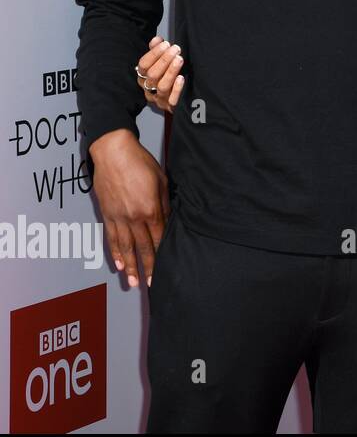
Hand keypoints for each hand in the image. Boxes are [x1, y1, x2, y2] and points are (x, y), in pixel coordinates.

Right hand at [87, 128, 169, 288]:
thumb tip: (168, 221)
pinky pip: (111, 237)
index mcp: (150, 210)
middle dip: (147, 267)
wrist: (113, 152)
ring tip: (132, 282)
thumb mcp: (162, 182)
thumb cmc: (141, 163)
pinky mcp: (107, 213)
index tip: (165, 268)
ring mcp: (118, 217)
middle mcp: (133, 217)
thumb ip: (165, 204)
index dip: (162, 255)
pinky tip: (118, 263)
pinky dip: (115, 252)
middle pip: (142, 247)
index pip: (159, 238)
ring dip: (129, 266)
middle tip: (150, 284)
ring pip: (125, 247)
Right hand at [136, 37, 184, 113]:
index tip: (165, 44)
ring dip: (170, 71)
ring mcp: (159, 99)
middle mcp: (148, 89)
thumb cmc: (166, 79)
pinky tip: (181, 78)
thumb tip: (157, 39)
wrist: (178, 102)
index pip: (143, 65)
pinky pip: (172, 100)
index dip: (153, 54)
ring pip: (162, 86)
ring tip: (179, 59)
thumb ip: (157, 52)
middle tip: (175, 49)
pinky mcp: (170, 107)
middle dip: (164, 60)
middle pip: (152, 75)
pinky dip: (176, 89)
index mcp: (143, 77)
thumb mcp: (160, 64)